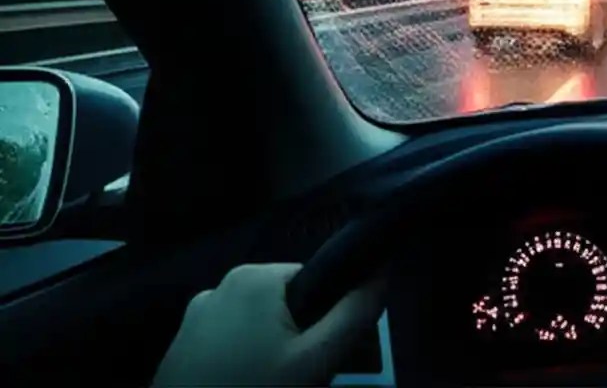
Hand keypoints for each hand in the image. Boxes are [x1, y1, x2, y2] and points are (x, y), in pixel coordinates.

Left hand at [153, 263, 384, 386]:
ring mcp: (194, 319)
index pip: (313, 281)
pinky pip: (230, 346)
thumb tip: (383, 272)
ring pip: (257, 329)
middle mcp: (220, 287)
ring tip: (274, 386)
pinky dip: (244, 365)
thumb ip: (355, 314)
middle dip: (299, 340)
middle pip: (285, 305)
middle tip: (301, 379)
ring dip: (272, 355)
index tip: (322, 355)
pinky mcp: (181, 348)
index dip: (326, 317)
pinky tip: (248, 387)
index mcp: (253, 277)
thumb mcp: (317, 359)